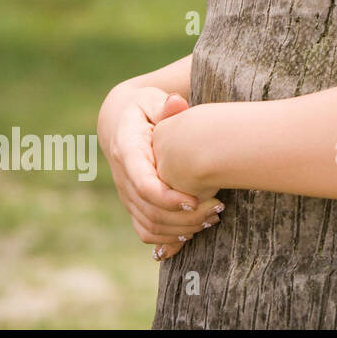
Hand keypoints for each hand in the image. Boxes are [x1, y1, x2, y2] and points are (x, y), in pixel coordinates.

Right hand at [99, 84, 222, 260]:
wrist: (119, 122)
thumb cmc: (143, 107)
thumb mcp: (151, 100)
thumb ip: (164, 104)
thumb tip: (175, 103)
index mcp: (127, 151)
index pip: (142, 183)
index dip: (167, 197)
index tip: (194, 201)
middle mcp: (122, 177)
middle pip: (148, 210)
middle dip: (183, 216)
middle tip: (217, 210)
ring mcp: (126, 193)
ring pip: (148, 224)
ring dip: (179, 228)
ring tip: (212, 219)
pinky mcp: (132, 203)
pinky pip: (144, 229)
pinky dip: (167, 237)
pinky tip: (193, 232)